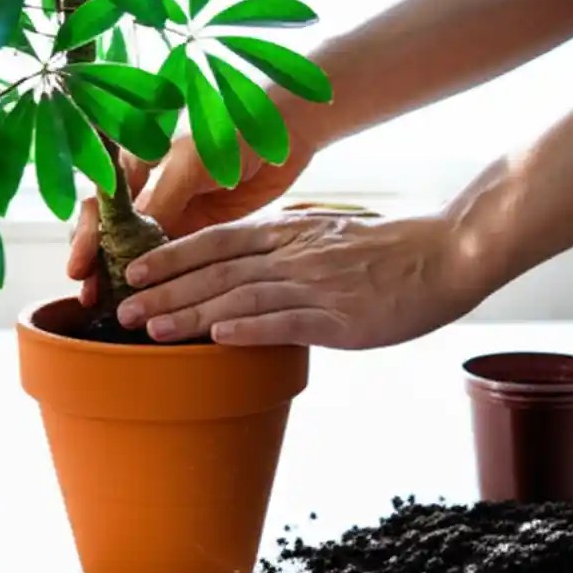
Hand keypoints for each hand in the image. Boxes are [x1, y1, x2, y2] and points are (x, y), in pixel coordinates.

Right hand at [66, 132, 315, 306]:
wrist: (285, 131)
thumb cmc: (235, 130)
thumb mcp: (192, 161)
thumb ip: (163, 199)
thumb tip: (135, 243)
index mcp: (137, 163)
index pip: (100, 204)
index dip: (87, 237)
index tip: (80, 268)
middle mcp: (149, 189)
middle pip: (110, 230)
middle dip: (96, 263)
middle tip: (91, 295)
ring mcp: (174, 211)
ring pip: (137, 248)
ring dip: (122, 276)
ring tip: (113, 307)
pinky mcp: (199, 229)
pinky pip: (170, 257)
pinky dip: (158, 279)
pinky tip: (151, 299)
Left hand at [111, 214, 488, 347]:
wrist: (450, 253)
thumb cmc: (394, 248)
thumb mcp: (331, 235)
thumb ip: (290, 249)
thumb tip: (253, 268)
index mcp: (289, 233)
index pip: (216, 242)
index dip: (170, 256)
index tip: (132, 271)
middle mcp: (294, 254)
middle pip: (215, 271)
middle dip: (164, 291)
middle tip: (122, 312)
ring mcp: (316, 284)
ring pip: (240, 297)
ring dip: (192, 314)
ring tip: (151, 330)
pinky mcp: (341, 315)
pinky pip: (288, 321)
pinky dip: (250, 329)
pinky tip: (218, 339)